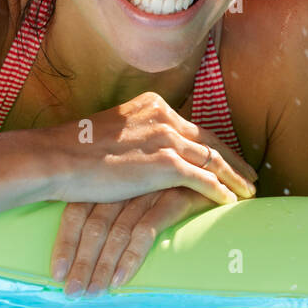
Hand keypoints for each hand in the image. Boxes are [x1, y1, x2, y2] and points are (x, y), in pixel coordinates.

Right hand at [43, 91, 257, 205]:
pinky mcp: (165, 164)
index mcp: (154, 105)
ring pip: (213, 160)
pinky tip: (231, 202)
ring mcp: (167, 139)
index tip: (230, 156)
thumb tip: (141, 152)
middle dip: (234, 160)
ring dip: (235, 178)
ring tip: (250, 191)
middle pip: (211, 141)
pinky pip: (204, 179)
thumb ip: (135, 136)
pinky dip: (220, 191)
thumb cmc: (74, 150)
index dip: (215, 144)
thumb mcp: (112, 131)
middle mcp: (166, 117)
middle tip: (251, 174)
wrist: (56, 158)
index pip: (193, 127)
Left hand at [52, 186, 216, 295]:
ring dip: (100, 265)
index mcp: (113, 173)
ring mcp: (150, 186)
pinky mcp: (175, 195)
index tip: (57, 273)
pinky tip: (120, 279)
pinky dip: (130, 257)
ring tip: (90, 292)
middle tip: (72, 292)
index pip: (78, 208)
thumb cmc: (174, 180)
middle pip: (93, 222)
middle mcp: (128, 179)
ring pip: (115, 230)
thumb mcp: (137, 185)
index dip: (65, 242)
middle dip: (80, 261)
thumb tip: (88, 237)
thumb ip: (115, 199)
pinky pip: (145, 230)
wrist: (221, 166)